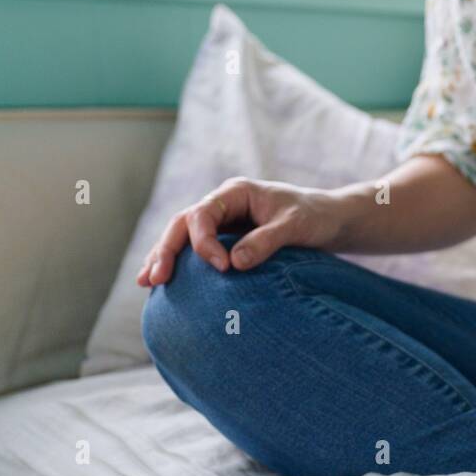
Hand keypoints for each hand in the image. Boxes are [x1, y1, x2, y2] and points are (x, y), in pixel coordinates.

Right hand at [137, 178, 339, 286]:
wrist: (329, 219)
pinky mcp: (225, 239)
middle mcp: (224, 204)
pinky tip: (160, 283)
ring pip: (182, 236)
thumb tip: (234, 264)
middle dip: (166, 250)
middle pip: (183, 224)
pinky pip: (194, 249)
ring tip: (145, 282)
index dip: (203, 242)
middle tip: (155, 279)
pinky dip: (178, 263)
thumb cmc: (314, 217)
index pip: (203, 214)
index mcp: (236, 193)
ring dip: (164, 257)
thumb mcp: (295, 226)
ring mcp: (222, 221)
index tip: (222, 268)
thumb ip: (266, 241)